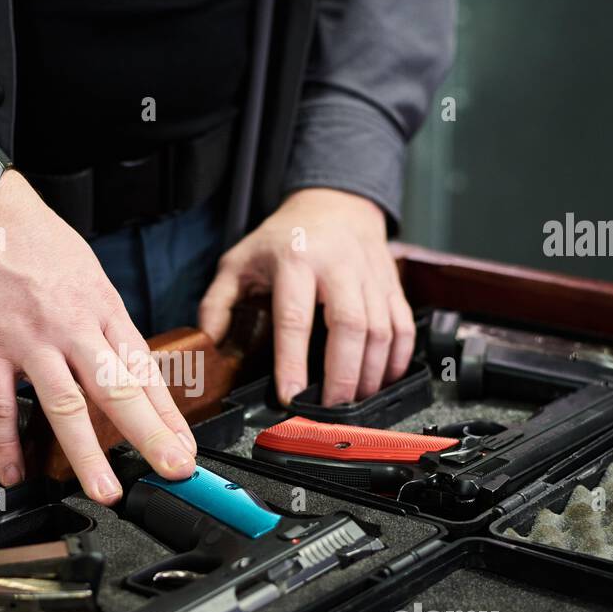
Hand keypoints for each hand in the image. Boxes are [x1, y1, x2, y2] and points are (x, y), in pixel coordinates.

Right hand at [0, 169, 195, 504]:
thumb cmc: (29, 235)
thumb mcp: (84, 269)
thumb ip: (101, 318)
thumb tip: (122, 359)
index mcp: (101, 307)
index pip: (144, 370)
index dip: (168, 414)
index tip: (186, 446)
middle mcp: (72, 326)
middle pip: (118, 391)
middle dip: (151, 436)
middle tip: (174, 470)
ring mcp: (28, 340)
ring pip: (65, 405)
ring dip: (87, 454)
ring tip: (105, 490)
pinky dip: (7, 444)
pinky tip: (14, 473)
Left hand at [198, 188, 414, 405]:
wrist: (334, 202)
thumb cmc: (284, 238)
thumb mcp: (240, 261)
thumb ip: (218, 303)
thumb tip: (209, 344)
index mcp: (295, 260)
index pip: (295, 318)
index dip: (293, 361)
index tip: (290, 395)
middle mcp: (338, 265)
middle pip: (349, 326)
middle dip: (342, 375)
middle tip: (330, 408)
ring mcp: (370, 275)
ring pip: (381, 330)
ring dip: (371, 373)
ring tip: (354, 401)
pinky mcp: (391, 285)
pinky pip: (403, 327)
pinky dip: (397, 360)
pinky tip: (382, 380)